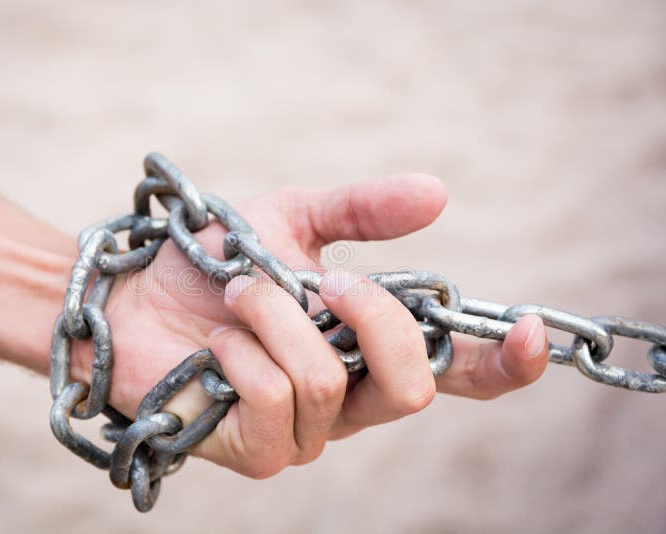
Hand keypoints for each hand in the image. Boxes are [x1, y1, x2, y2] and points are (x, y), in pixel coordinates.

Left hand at [72, 174, 548, 477]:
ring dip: (278, 316)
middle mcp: (351, 400)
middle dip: (372, 318)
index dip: (501, 363)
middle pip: (413, 386)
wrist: (137, 297)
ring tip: (237, 295)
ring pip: (328, 381)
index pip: (455, 372)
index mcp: (370, 348)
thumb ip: (363, 212)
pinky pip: (277, 401)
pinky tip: (217, 342)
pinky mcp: (260, 453)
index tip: (529, 330)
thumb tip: (437, 192)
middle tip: (324, 279)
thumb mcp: (293, 221)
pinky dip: (244, 351)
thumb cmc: (214, 267)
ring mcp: (308, 434)